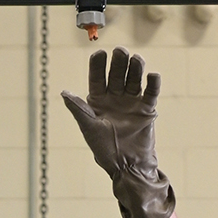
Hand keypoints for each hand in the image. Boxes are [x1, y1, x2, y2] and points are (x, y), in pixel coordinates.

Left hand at [61, 47, 175, 217]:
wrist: (128, 166)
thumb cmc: (104, 150)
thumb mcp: (89, 128)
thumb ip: (79, 110)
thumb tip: (64, 93)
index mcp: (98, 101)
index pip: (97, 78)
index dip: (98, 65)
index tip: (100, 53)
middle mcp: (114, 98)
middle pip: (116, 74)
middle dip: (119, 62)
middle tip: (121, 51)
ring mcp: (131, 102)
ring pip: (133, 79)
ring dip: (136, 68)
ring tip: (136, 59)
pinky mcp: (146, 109)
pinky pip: (150, 93)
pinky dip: (153, 84)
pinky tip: (152, 75)